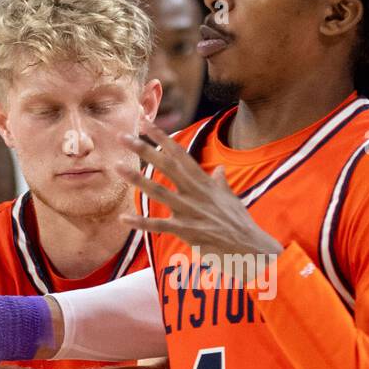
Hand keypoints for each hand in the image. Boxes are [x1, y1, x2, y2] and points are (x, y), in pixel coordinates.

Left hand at [118, 121, 282, 263]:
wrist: (250, 247)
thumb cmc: (239, 223)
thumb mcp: (231, 197)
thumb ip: (220, 182)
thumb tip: (219, 169)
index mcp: (204, 182)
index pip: (180, 154)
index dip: (161, 137)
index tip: (145, 122)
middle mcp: (195, 192)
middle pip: (166, 166)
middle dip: (144, 150)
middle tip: (123, 137)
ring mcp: (190, 211)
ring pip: (158, 192)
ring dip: (137, 179)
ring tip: (118, 167)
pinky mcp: (186, 231)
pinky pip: (159, 226)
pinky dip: (141, 223)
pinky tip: (124, 218)